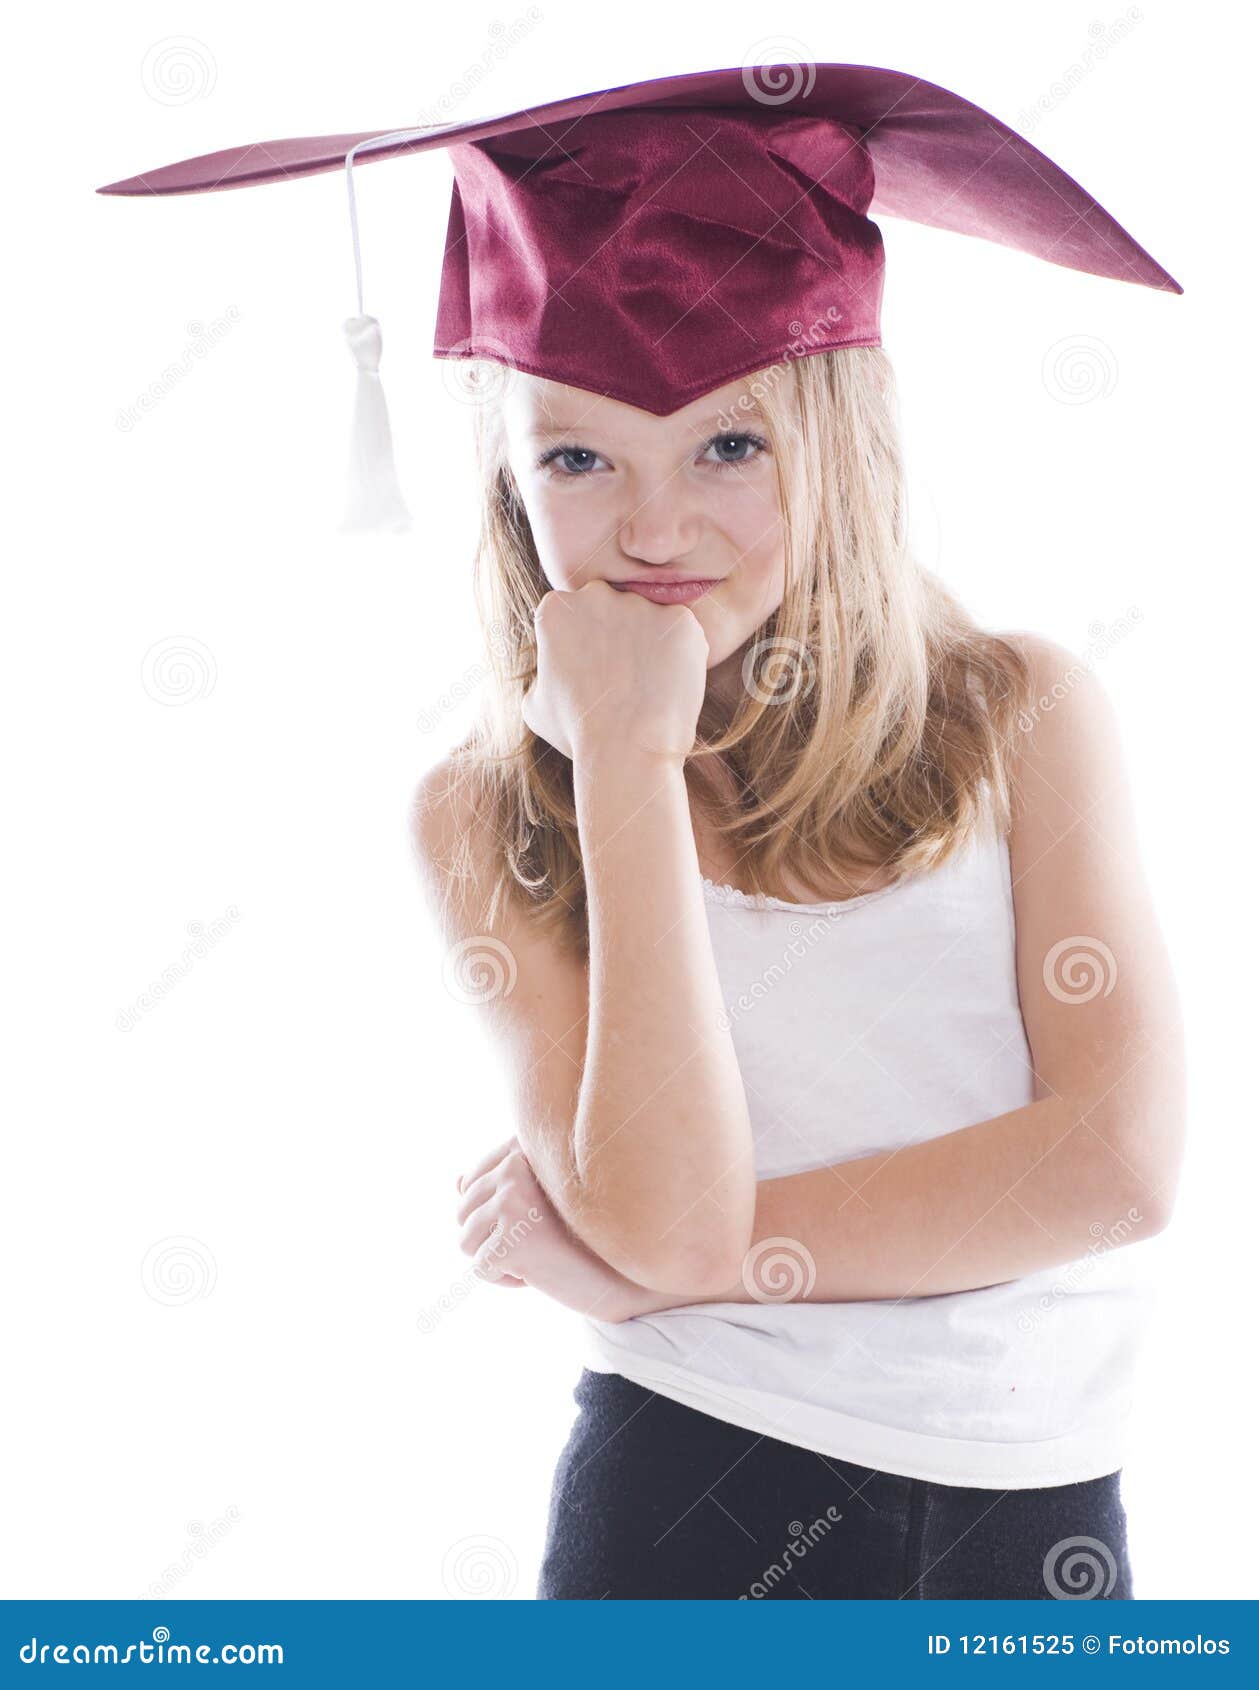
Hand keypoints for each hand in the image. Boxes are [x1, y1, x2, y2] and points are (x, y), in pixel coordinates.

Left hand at [455, 1135, 643, 1320]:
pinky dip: (506, 1280)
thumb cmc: (583, 1232)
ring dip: (497, 1257)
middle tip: (538, 1239)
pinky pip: (480, 1269)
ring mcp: (510, 1201)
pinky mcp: (508, 1240)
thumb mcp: (538, 1198)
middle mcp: (513, 1166)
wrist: (626, 1271)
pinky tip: (540, 1270)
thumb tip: (456, 1182)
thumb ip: (499, 1183)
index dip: (495, 1211)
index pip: (470, 1180)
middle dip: (492, 1235)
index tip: (535, 1217)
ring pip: (464, 1240)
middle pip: (462, 1211)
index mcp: (521, 1147)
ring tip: (538, 1251)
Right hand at [522, 580, 709, 762]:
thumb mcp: (535, 705)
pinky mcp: (680, 620)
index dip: (584, 644)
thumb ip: (542, 673)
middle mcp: (597, 595)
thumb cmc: (578, 734)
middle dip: (618, 634)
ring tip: (649, 687)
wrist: (627, 750)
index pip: (574, 613)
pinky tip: (671, 686)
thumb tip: (551, 672)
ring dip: (652, 644)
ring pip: (650, 619)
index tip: (593, 671)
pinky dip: (681, 655)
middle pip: (612, 607)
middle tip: (624, 678)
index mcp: (557, 609)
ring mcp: (641, 604)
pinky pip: (682, 633)